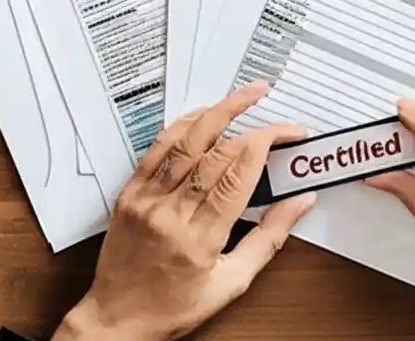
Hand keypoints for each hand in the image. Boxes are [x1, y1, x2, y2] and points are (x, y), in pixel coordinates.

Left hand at [55, 82, 315, 340]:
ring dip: (217, 112)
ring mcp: (146, 200)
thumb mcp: (232, 282)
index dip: (266, 143)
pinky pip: (157, 149)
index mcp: (200, 239)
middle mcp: (170, 213)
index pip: (238, 174)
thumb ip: (269, 239)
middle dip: (250, 124)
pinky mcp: (130, 194)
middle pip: (215, 152)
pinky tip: (201, 116)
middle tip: (273, 111)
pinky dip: (182, 126)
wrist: (116, 320)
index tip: (286, 133)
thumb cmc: (172, 308)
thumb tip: (298, 205)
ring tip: (242, 96)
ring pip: (184, 141)